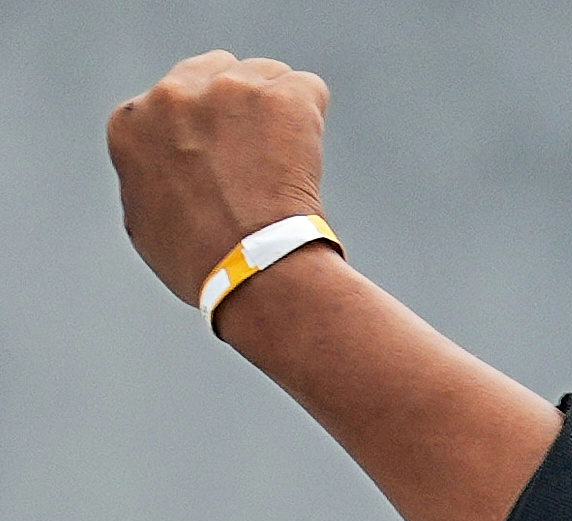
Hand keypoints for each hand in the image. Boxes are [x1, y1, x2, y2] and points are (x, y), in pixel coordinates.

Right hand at [107, 47, 331, 311]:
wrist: (254, 269)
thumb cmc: (201, 261)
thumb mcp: (143, 219)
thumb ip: (148, 178)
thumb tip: (162, 173)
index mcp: (132, 121)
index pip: (173, 99)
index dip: (204, 127)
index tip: (222, 156)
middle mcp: (173, 94)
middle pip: (216, 72)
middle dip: (239, 105)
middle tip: (260, 153)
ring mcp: (229, 90)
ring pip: (264, 74)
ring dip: (276, 111)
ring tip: (284, 162)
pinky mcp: (282, 98)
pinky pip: (307, 89)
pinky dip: (312, 118)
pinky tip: (306, 158)